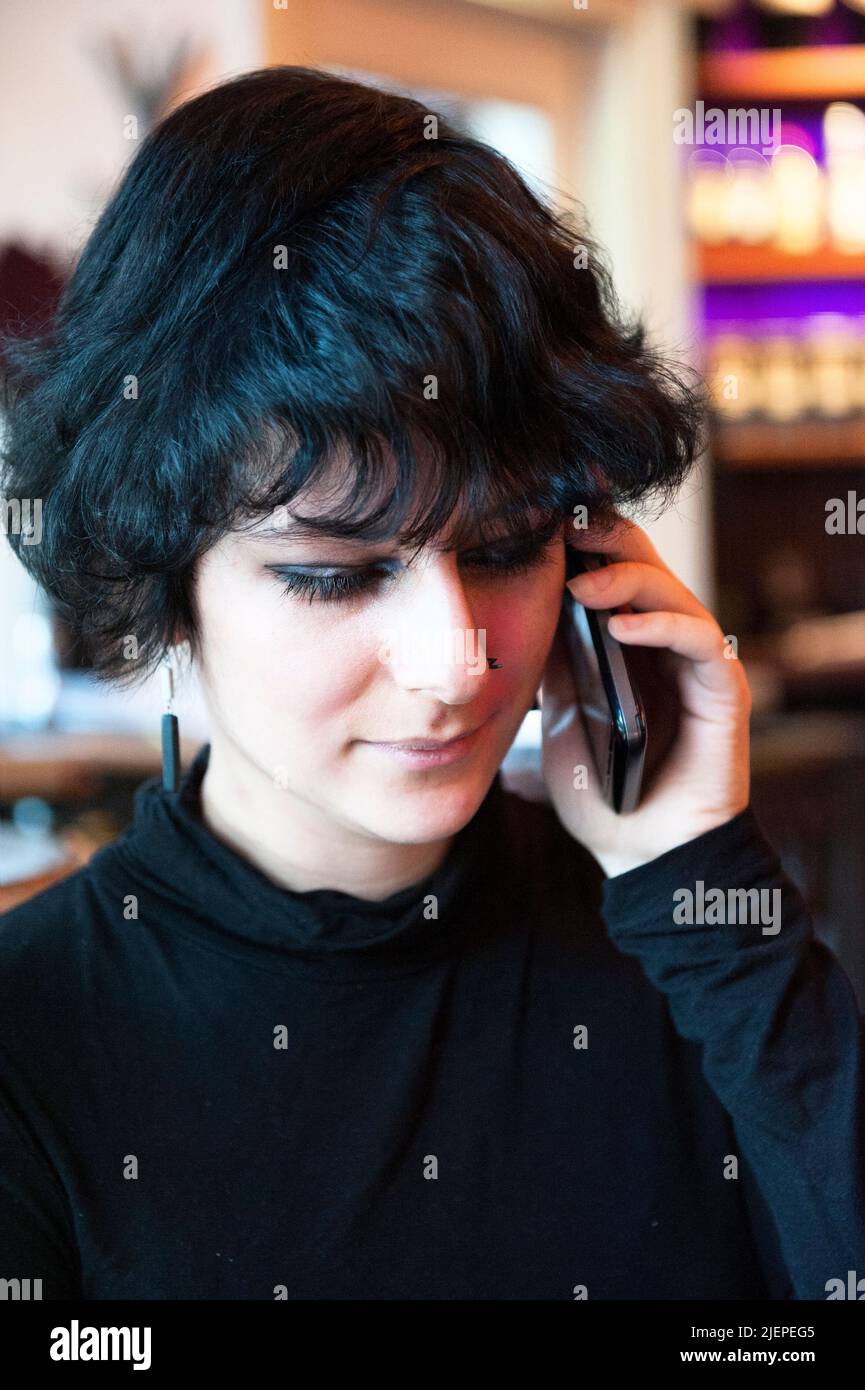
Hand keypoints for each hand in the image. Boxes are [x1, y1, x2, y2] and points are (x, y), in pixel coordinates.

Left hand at [538, 515, 751, 876]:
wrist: (638, 852)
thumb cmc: (600, 790)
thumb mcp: (556, 717)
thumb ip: (548, 665)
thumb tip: (517, 609)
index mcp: (625, 641)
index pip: (610, 569)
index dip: (583, 541)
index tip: (541, 519)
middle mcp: (664, 642)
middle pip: (645, 565)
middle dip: (606, 540)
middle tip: (565, 526)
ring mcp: (696, 662)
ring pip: (674, 593)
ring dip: (628, 580)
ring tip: (585, 586)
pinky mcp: (722, 690)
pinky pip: (701, 640)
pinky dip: (663, 626)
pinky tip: (622, 627)